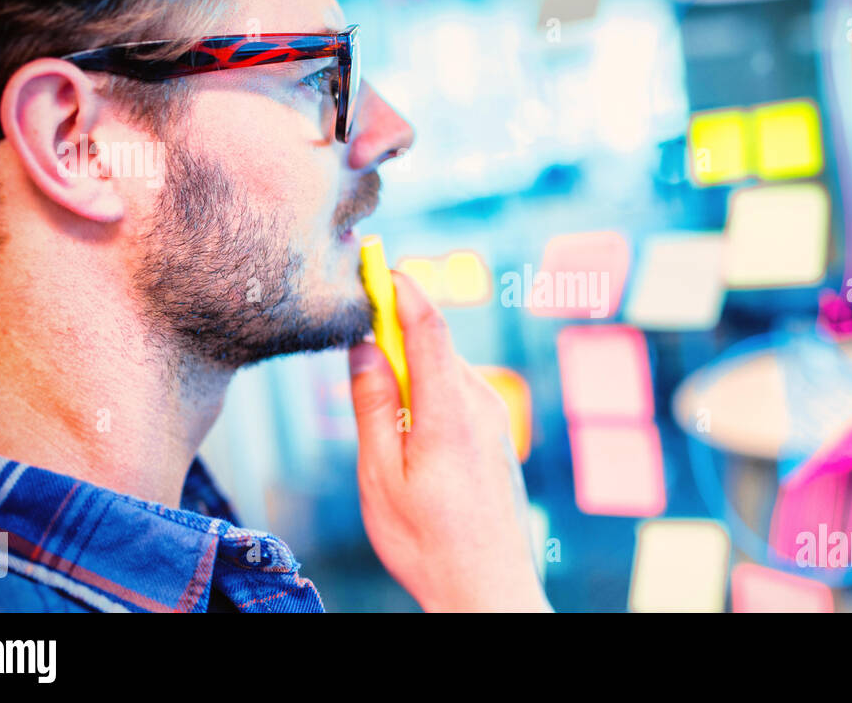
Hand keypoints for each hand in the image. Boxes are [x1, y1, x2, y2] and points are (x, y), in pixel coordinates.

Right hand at [348, 272, 549, 611]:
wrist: (488, 587)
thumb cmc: (428, 541)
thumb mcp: (381, 475)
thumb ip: (372, 405)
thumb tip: (365, 346)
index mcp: (450, 409)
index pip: (428, 325)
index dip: (400, 289)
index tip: (374, 264)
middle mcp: (481, 404)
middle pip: (434, 345)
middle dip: (394, 333)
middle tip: (355, 338)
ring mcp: (495, 419)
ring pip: (444, 371)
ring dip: (409, 371)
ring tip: (378, 411)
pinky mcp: (496, 435)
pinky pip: (456, 395)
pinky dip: (427, 392)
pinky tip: (407, 435)